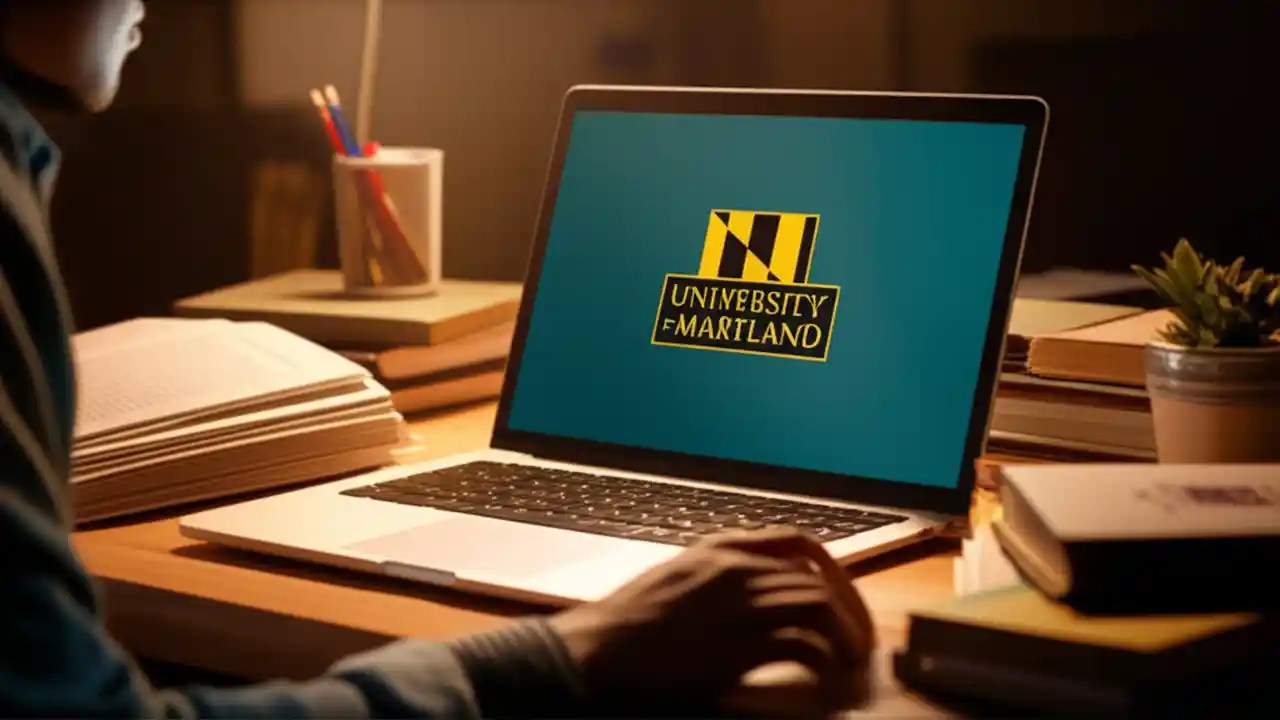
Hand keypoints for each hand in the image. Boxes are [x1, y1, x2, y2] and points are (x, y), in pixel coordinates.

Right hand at [548, 527, 874, 713]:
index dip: (829, 569)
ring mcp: (740, 604)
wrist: (599, 648)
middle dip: (847, 609)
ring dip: (843, 636)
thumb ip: (716, 575)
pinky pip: (803, 646)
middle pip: (815, 577)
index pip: (795, 542)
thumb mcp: (675, 578)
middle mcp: (736, 568)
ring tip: (848, 662)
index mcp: (721, 549)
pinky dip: (822, 663)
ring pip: (817, 605)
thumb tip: (757, 590)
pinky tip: (822, 679)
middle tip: (857, 640)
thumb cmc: (628, 621)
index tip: (841, 595)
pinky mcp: (740, 644)